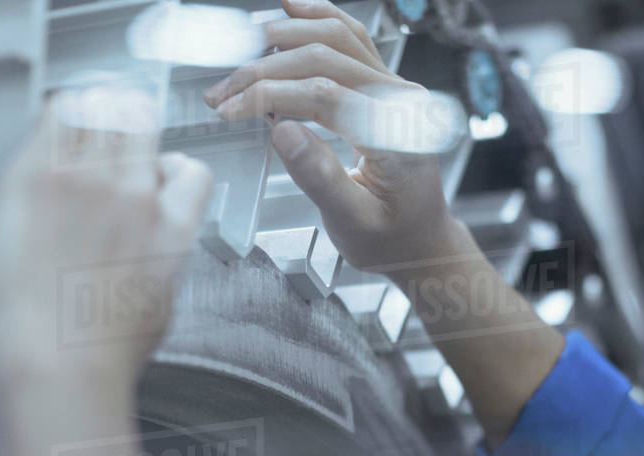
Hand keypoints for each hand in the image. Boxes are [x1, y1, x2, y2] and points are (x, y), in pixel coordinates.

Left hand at [0, 89, 212, 389]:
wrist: (57, 366)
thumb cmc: (102, 354)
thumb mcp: (159, 307)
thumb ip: (159, 262)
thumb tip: (149, 251)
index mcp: (173, 231)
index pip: (189, 169)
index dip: (168, 170)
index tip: (152, 178)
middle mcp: (136, 196)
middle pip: (144, 126)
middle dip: (127, 132)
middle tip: (107, 143)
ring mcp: (85, 183)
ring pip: (102, 110)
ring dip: (91, 117)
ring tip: (76, 129)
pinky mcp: (34, 180)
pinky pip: (54, 117)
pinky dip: (55, 117)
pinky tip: (46, 131)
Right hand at [204, 0, 464, 271]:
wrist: (421, 243)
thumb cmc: (391, 239)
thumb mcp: (353, 222)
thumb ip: (321, 178)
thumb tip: (283, 132)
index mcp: (397, 133)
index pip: (324, 94)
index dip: (270, 95)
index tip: (230, 109)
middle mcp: (402, 100)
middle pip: (325, 58)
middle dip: (265, 70)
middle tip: (222, 93)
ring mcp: (396, 89)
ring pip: (339, 37)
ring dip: (285, 37)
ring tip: (241, 52)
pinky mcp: (385, 87)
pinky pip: (354, 39)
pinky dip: (319, 19)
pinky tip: (291, 7)